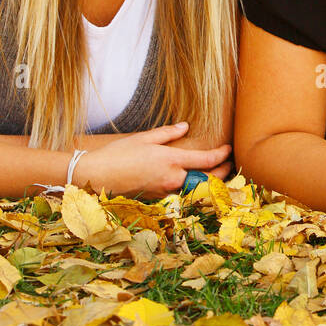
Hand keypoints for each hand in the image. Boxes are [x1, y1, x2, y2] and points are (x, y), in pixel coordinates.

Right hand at [75, 122, 230, 199]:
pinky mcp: (157, 199)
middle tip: (230, 165)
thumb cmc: (117, 155)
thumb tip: (185, 126)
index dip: (221, 155)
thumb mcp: (144, 139)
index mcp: (171, 160)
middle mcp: (172, 178)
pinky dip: (192, 190)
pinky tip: (194, 184)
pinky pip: (180, 195)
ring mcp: (165, 191)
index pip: (206, 160)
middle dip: (222, 173)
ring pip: (195, 190)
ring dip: (209, 184)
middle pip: (208, 180)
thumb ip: (167, 133)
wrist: (95, 177)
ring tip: (218, 175)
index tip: (229, 149)